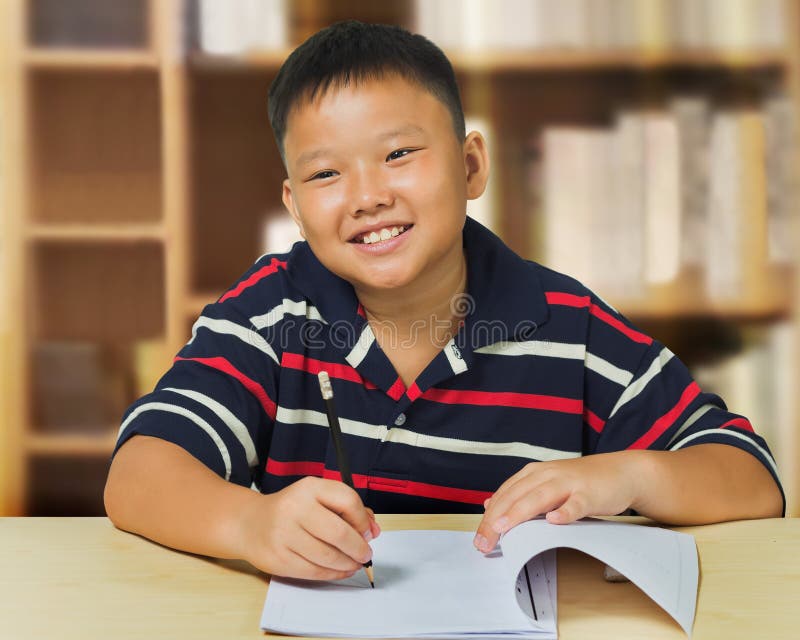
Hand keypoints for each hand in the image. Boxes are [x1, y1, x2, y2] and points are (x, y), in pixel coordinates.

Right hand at [235, 476, 380, 579]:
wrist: (250, 523)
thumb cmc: (292, 509)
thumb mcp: (317, 498)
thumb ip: (348, 509)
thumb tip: (373, 530)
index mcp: (309, 487)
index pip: (348, 500)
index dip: (363, 520)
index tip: (368, 531)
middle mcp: (295, 508)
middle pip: (339, 532)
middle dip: (359, 547)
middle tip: (366, 554)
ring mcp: (284, 534)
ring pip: (328, 556)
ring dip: (348, 563)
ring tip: (355, 563)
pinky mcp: (278, 558)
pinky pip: (314, 571)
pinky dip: (334, 573)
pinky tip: (341, 570)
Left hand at [474, 452, 641, 552]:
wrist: (620, 472)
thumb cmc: (580, 482)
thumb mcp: (545, 484)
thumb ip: (520, 494)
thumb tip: (491, 506)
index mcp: (533, 473)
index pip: (505, 495)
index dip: (489, 517)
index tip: (479, 539)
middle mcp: (547, 475)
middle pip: (516, 497)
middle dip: (497, 520)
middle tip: (484, 542)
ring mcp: (568, 483)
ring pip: (539, 497)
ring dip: (519, 513)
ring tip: (504, 527)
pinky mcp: (589, 494)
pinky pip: (576, 504)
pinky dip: (565, 512)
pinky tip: (555, 521)